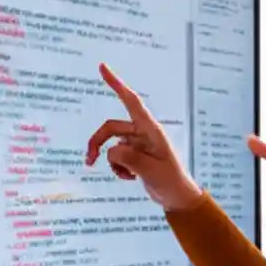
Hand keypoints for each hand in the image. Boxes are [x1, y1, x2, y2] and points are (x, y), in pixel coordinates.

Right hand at [85, 63, 202, 210]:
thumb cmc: (171, 181)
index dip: (117, 84)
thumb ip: (131, 159)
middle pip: (110, 128)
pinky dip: (118, 168)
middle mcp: (143, 133)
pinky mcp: (134, 154)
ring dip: (112, 162)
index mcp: (151, 130)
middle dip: (97, 142)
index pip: (131, 101)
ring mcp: (138, 143)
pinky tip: (131, 177)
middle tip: (89, 161)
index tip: (103, 67)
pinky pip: (116, 156)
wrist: (177, 197)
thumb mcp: (151, 171)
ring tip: (124, 176)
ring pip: (112, 145)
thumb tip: (112, 151)